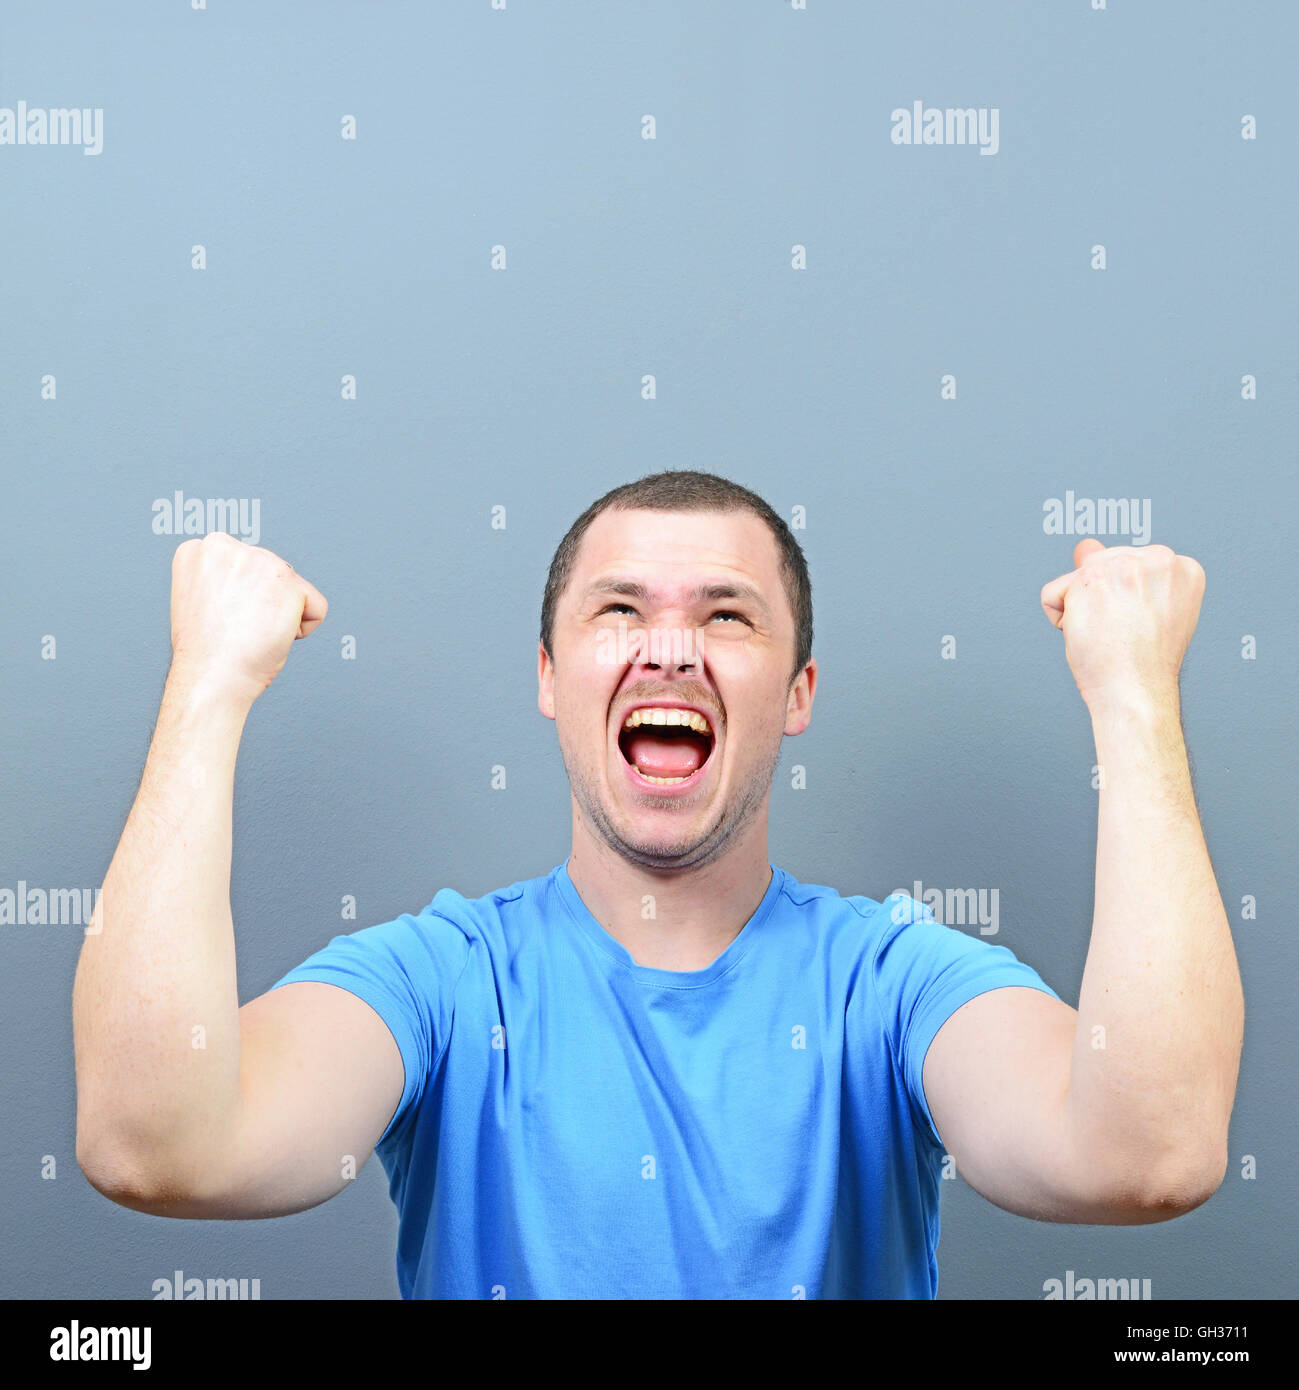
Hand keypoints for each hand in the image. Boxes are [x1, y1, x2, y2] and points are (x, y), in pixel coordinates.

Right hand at [169, 532, 327, 703]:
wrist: (210, 677)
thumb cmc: (207, 652)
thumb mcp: (204, 599)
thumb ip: (227, 579)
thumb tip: (254, 581)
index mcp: (202, 550)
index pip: (247, 568)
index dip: (240, 601)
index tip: (221, 618)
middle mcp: (226, 546)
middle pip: (274, 576)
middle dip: (264, 606)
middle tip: (237, 629)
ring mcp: (259, 559)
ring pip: (294, 591)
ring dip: (281, 617)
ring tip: (250, 632)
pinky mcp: (287, 580)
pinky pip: (317, 608)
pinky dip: (302, 630)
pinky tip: (271, 636)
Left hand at [1040, 539, 1204, 711]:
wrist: (1137, 691)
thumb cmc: (1145, 663)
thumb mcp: (1147, 610)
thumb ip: (1118, 573)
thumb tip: (1086, 546)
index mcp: (1182, 568)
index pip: (1128, 570)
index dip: (1125, 602)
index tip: (1140, 625)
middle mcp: (1159, 558)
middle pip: (1100, 567)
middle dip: (1100, 600)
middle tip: (1122, 632)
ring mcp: (1124, 564)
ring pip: (1077, 579)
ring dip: (1081, 610)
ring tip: (1107, 633)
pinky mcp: (1091, 576)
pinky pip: (1053, 594)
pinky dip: (1059, 618)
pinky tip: (1087, 634)